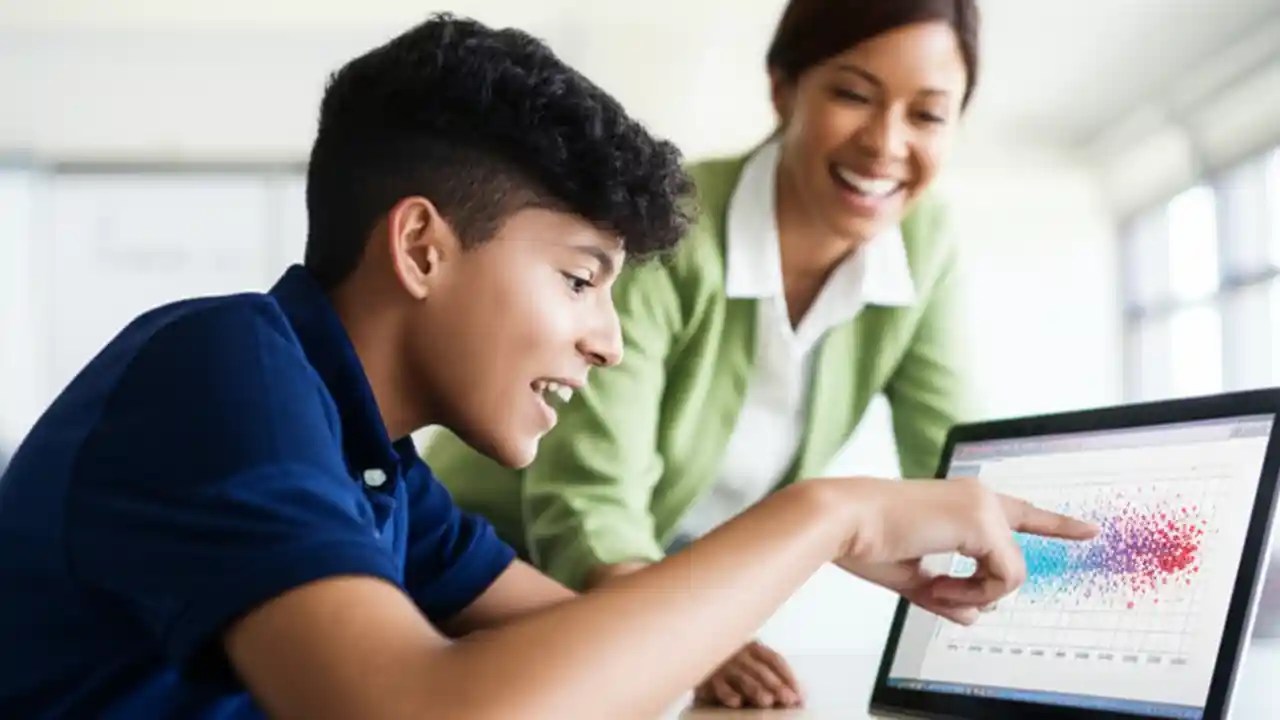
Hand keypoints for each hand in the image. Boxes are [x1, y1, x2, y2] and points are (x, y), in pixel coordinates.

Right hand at [693, 640, 802, 708]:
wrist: (697, 654)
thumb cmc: (732, 665)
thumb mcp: (752, 664)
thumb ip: (773, 677)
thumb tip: (799, 697)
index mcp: (754, 648)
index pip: (775, 660)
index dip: (788, 677)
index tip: (799, 694)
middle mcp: (739, 654)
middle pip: (761, 670)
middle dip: (776, 686)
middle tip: (787, 699)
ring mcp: (723, 665)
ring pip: (743, 678)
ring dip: (756, 690)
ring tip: (767, 701)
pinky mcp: (707, 677)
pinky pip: (719, 686)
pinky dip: (727, 694)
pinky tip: (737, 702)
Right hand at [825, 477, 1098, 623]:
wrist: (844, 521)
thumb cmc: (868, 541)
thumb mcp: (915, 577)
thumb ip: (950, 595)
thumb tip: (977, 615)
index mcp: (963, 502)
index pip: (1022, 513)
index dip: (1057, 525)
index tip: (1090, 530)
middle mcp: (980, 497)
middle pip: (1011, 564)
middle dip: (980, 591)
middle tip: (935, 592)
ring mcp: (985, 506)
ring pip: (1011, 575)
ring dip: (973, 593)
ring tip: (933, 587)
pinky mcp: (983, 521)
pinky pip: (1002, 578)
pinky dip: (974, 592)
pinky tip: (938, 582)